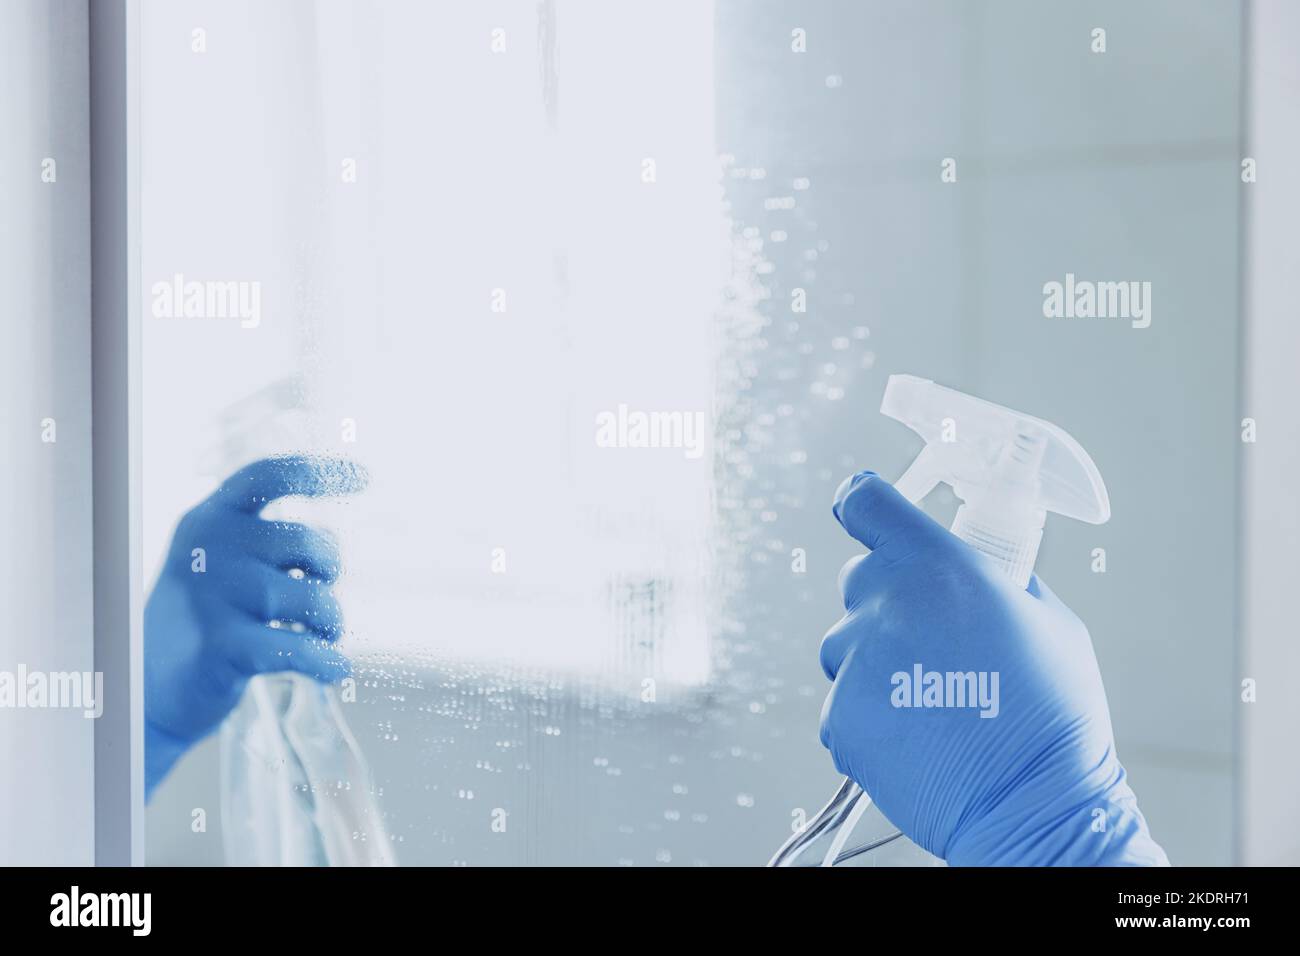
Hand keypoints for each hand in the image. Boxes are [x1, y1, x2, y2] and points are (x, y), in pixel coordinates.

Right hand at [144, 455, 366, 797]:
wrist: (150, 687)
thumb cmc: (206, 618)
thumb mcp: (223, 563)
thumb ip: (269, 543)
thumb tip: (332, 546)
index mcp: (208, 518)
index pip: (268, 476)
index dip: (319, 472)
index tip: (364, 476)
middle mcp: (208, 548)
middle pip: (308, 542)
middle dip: (329, 570)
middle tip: (321, 596)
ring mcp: (212, 597)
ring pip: (313, 600)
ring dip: (330, 622)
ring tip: (321, 635)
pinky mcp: (222, 647)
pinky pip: (301, 649)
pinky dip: (326, 661)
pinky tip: (335, 668)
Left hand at [818, 470, 1167, 865]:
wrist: (1033, 802)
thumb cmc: (1051, 715)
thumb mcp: (1047, 619)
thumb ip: (998, 580)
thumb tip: (978, 568)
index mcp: (937, 564)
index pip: (867, 505)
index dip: (861, 504)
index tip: (860, 508)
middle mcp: (887, 603)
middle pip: (859, 580)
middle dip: (887, 602)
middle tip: (933, 642)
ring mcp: (856, 660)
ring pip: (844, 645)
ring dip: (874, 660)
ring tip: (930, 698)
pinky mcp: (841, 713)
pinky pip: (843, 700)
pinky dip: (869, 714)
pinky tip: (916, 733)